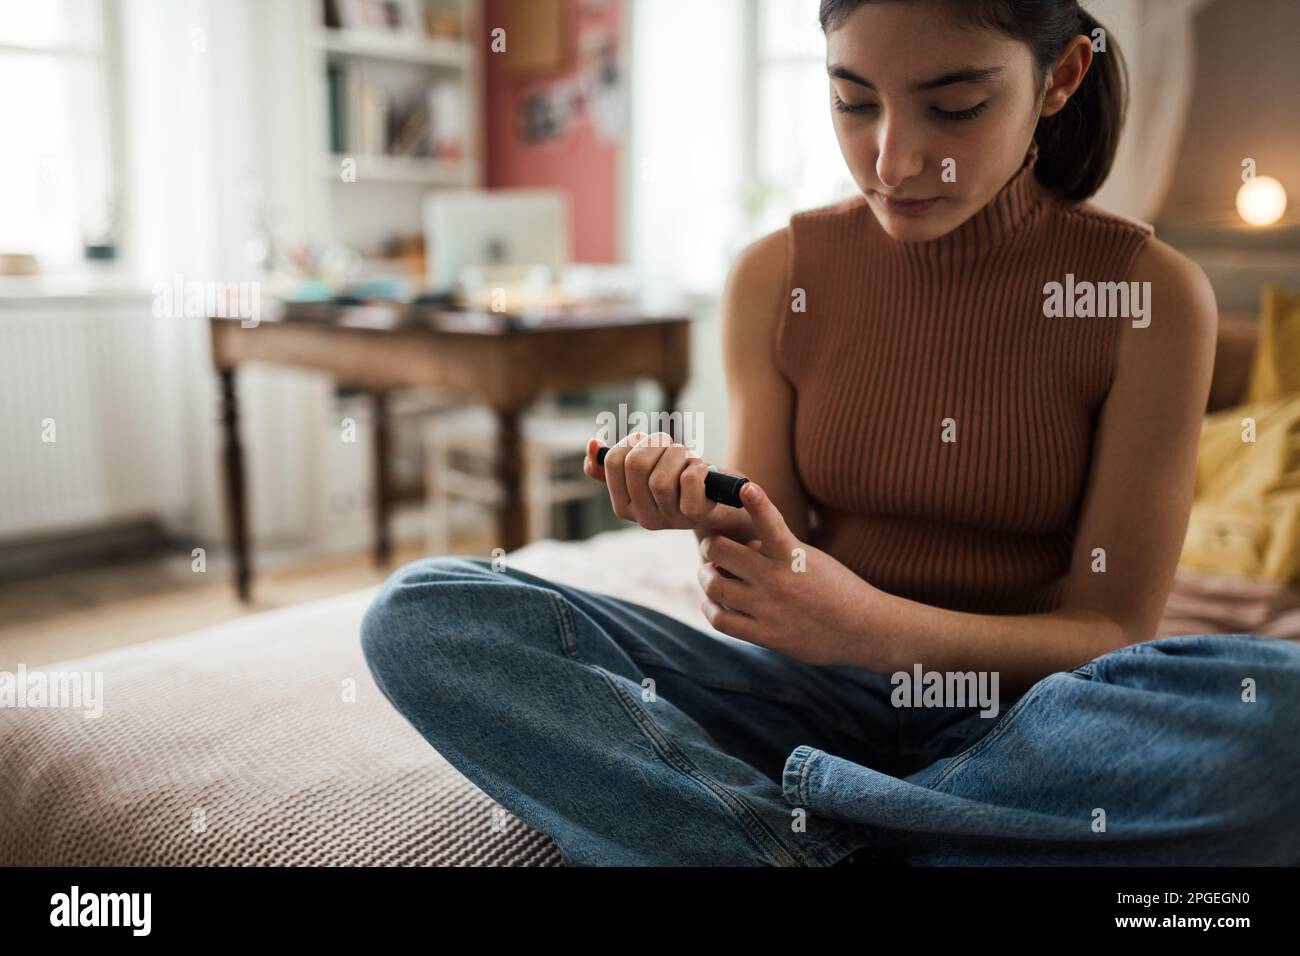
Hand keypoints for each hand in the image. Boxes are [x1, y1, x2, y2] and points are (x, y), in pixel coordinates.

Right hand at [584, 432, 756, 542]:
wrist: (722, 503)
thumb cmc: (681, 482)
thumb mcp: (646, 471)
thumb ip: (615, 465)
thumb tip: (592, 445)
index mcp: (623, 505)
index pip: (613, 462)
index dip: (633, 442)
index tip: (648, 443)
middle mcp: (642, 517)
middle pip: (636, 465)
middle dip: (657, 444)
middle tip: (672, 447)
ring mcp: (669, 519)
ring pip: (661, 476)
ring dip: (678, 455)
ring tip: (689, 459)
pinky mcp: (696, 515)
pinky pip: (688, 482)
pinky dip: (696, 467)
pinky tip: (702, 470)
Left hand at [696, 480, 895, 670]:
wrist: (862, 629)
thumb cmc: (836, 588)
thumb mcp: (811, 559)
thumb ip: (777, 550)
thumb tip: (744, 545)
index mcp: (792, 555)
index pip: (770, 522)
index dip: (757, 502)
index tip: (746, 487)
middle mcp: (777, 579)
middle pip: (719, 552)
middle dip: (710, 547)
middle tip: (712, 550)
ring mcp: (769, 608)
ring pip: (714, 585)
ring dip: (707, 577)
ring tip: (712, 576)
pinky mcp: (766, 635)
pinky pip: (721, 620)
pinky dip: (710, 609)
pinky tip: (714, 604)